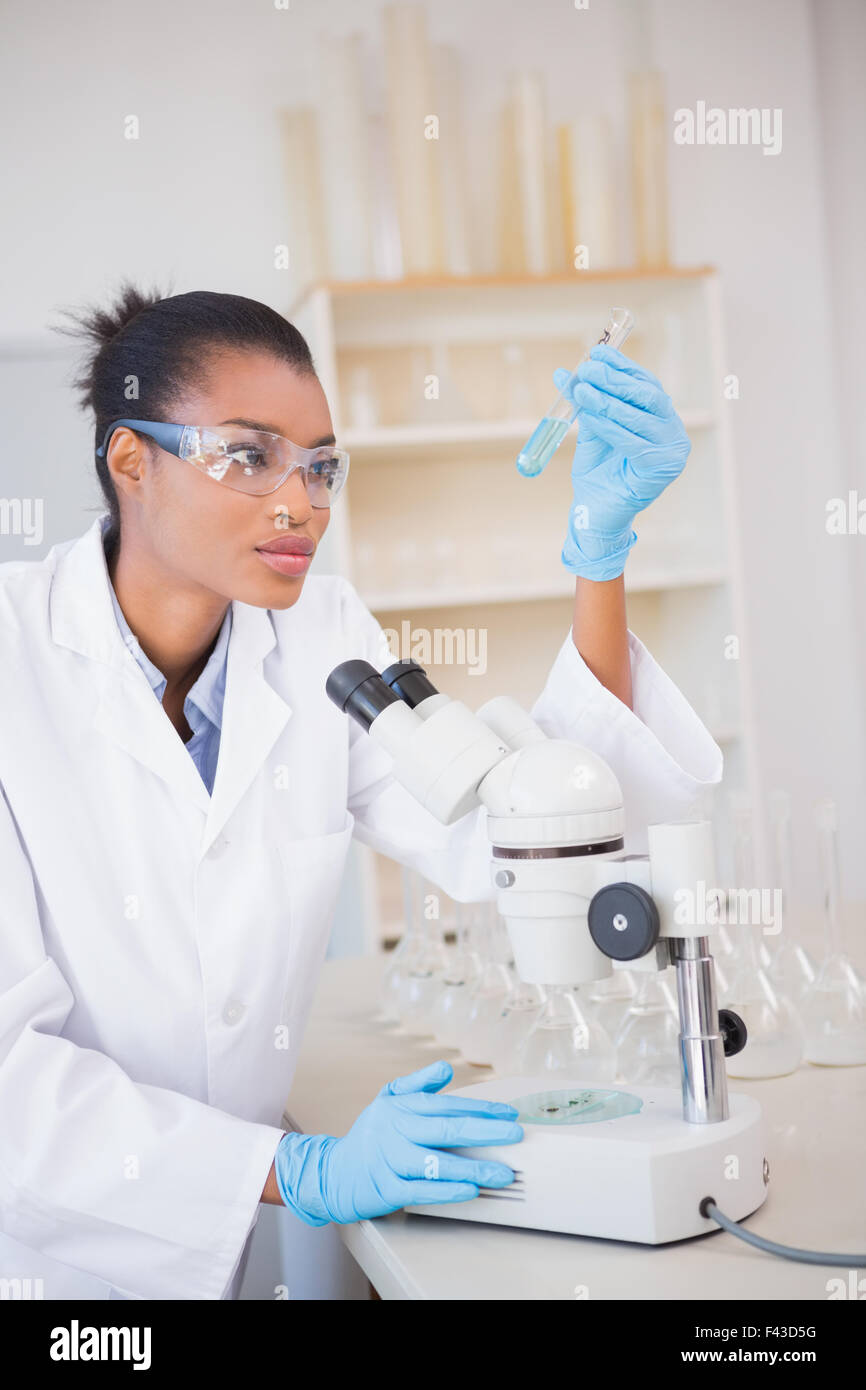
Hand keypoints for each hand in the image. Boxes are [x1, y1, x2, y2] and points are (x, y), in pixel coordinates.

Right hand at [273, 1059, 521, 1224]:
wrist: (331, 1172)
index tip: (509, 1114)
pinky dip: (447, 1191)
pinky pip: (421, 1190)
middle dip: (486, 1131)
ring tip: (502, 1172)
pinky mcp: (386, 1188)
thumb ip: (419, 1084)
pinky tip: (470, 1191)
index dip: (480, 1109)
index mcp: (400, 1106)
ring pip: (436, 1163)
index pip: (447, 1105)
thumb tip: (446, 1068)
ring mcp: (390, 1160)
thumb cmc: (371, 1135)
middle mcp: (395, 1129)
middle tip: (516, 1134)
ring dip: (473, 1168)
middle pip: (447, 1130)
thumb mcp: (388, 1100)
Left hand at [557, 343, 691, 580]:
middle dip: (615, 379)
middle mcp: (673, 431)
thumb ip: (586, 404)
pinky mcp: (662, 468)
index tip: (597, 351)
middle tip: (588, 367)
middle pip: (647, 395)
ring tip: (582, 389)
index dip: (623, 366)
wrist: (596, 514)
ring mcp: (672, 450)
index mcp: (661, 419)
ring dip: (608, 400)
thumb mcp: (592, 432)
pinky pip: (631, 439)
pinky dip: (608, 424)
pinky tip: (589, 413)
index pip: (646, 384)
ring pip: (639, 415)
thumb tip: (566, 373)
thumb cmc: (597, 474)